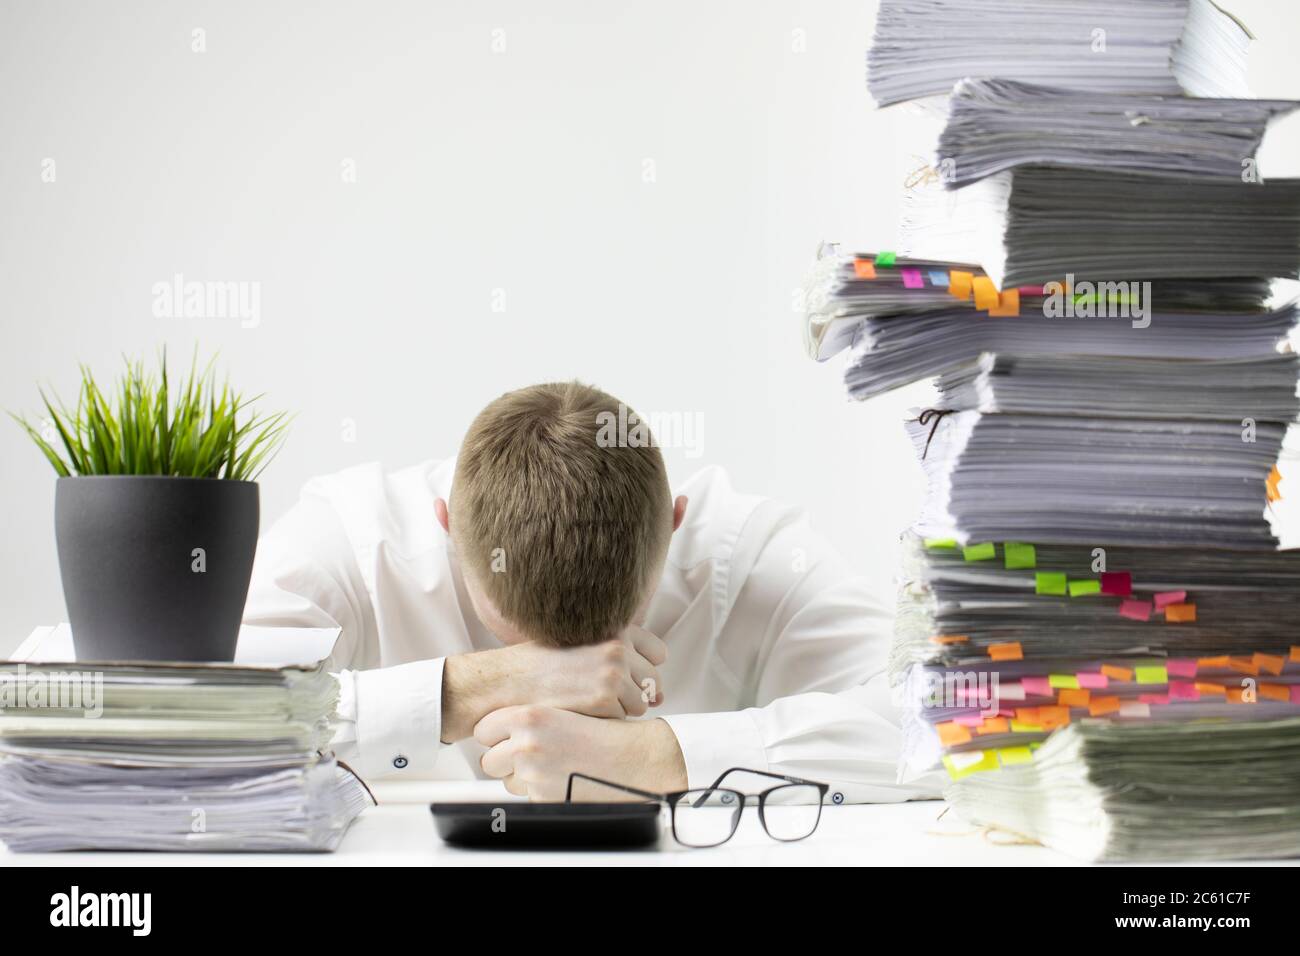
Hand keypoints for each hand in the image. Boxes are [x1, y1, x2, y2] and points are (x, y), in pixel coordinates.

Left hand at [475, 705, 687, 800]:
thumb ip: (532, 717)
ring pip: (508, 782)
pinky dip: (542, 793)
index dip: (494, 735)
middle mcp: (526, 744)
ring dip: (524, 778)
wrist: (634, 758)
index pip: (483, 729)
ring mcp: (532, 774)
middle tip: (529, 756)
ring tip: (554, 766)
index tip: (502, 737)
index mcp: (530, 716)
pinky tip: (564, 779)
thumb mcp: (566, 707)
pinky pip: (528, 799)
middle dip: (505, 761)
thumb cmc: (607, 732)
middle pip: (490, 759)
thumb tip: (505, 727)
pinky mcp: (542, 799)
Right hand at [508, 625, 666, 718]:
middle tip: (603, 691)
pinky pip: (622, 718)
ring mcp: (614, 675)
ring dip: (621, 707)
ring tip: (590, 699)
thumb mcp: (587, 643)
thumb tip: (660, 696)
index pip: (658, 653)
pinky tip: (584, 709)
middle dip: (635, 691)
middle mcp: (619, 648)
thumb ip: (625, 660)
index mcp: (617, 628)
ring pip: (640, 704)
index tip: (625, 674)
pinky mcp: (605, 701)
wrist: (514, 679)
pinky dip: (606, 719)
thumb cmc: (547, 662)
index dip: (643, 668)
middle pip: (653, 682)